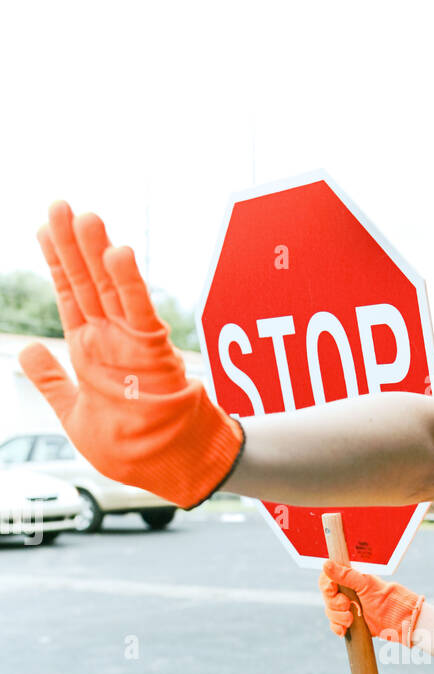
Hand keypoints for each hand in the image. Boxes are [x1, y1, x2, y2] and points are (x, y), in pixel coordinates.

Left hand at [16, 200, 243, 509]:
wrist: (167, 467)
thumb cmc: (130, 449)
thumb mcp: (74, 416)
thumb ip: (51, 382)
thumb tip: (25, 350)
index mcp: (89, 352)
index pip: (69, 297)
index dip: (57, 263)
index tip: (44, 229)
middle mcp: (109, 340)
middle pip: (85, 282)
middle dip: (71, 244)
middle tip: (57, 204)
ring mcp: (130, 343)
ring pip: (109, 288)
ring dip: (96, 251)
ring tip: (83, 215)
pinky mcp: (152, 352)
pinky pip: (139, 311)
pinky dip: (128, 283)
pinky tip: (117, 252)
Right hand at [318, 559, 424, 644]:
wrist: (399, 620)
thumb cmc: (386, 598)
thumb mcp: (365, 584)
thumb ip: (345, 575)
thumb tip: (326, 564)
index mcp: (349, 580)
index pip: (327, 580)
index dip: (326, 585)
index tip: (332, 589)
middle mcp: (346, 593)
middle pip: (327, 598)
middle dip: (334, 603)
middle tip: (346, 605)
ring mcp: (347, 608)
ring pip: (330, 612)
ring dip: (337, 617)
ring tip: (351, 618)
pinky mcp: (350, 623)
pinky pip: (335, 625)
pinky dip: (338, 628)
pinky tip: (345, 629)